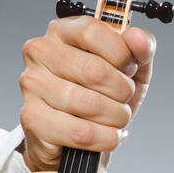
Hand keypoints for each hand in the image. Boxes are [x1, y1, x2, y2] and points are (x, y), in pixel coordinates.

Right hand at [17, 16, 155, 171]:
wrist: (76, 141)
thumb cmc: (100, 97)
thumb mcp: (129, 69)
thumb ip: (141, 48)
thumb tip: (138, 38)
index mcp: (62, 31)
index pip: (92, 31)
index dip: (121, 54)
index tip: (128, 68)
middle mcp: (41, 52)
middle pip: (95, 70)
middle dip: (122, 92)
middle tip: (123, 99)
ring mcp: (33, 85)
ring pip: (90, 104)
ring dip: (116, 117)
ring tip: (115, 118)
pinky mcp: (33, 118)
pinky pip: (83, 132)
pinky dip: (106, 138)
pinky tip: (106, 135)